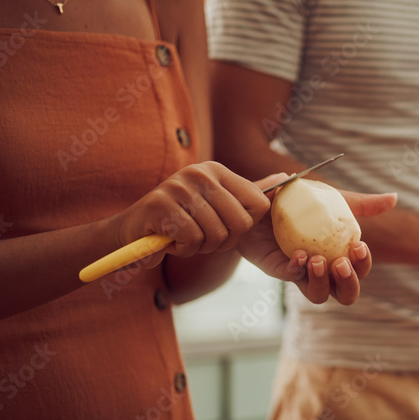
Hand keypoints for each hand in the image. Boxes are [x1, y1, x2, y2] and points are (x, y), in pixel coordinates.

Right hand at [108, 161, 270, 267]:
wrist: (133, 230)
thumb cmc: (180, 221)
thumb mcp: (216, 204)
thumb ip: (249, 193)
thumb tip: (285, 179)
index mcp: (217, 170)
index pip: (259, 203)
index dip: (246, 227)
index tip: (226, 229)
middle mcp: (199, 172)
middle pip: (241, 223)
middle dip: (224, 242)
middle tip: (202, 239)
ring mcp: (178, 186)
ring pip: (216, 234)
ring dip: (201, 247)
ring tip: (184, 237)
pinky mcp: (160, 204)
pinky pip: (192, 239)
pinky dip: (184, 249)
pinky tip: (171, 240)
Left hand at [238, 185, 396, 304]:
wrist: (262, 200)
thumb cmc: (301, 204)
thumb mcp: (333, 200)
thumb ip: (361, 203)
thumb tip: (395, 198)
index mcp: (340, 254)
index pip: (360, 269)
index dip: (363, 263)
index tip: (358, 245)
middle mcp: (324, 270)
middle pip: (347, 294)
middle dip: (349, 282)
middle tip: (341, 262)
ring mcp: (300, 272)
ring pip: (319, 296)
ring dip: (323, 281)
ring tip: (318, 260)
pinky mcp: (278, 268)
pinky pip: (291, 278)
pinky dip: (297, 269)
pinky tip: (299, 254)